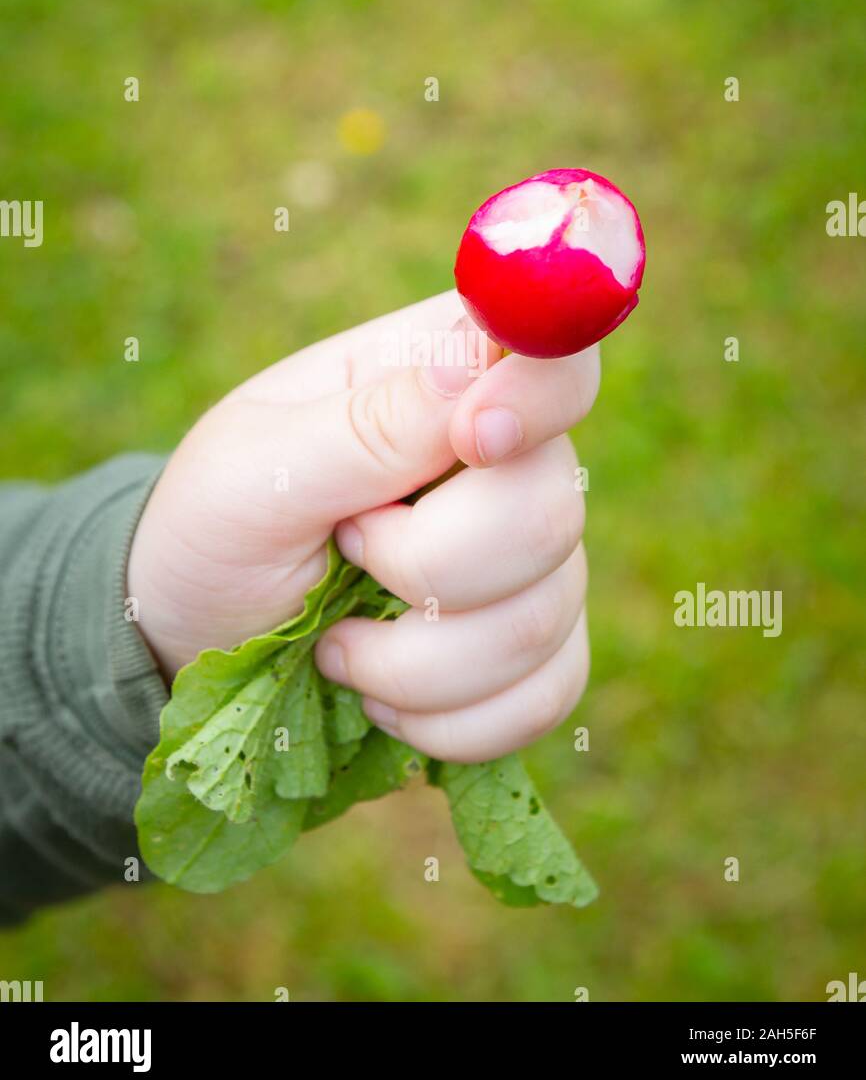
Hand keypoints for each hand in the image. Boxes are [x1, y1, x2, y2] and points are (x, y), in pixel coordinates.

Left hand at [128, 291, 598, 761]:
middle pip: (553, 511)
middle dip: (432, 570)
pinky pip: (549, 692)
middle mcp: (509, 457)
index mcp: (440, 374)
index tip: (471, 443)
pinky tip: (381, 701)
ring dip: (421, 664)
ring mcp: (531, 556)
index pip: (553, 358)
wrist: (196, 637)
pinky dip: (456, 721)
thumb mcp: (255, 471)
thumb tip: (476, 369)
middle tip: (343, 556)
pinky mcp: (533, 647)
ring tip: (336, 646)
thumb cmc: (214, 526)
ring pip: (547, 616)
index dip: (538, 398)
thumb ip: (365, 427)